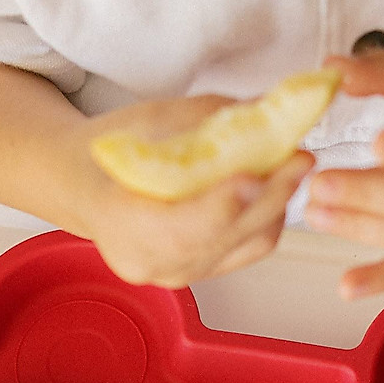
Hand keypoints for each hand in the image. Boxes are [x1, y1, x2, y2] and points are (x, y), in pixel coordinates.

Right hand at [71, 95, 313, 287]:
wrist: (82, 185)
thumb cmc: (109, 150)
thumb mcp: (153, 119)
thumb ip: (211, 117)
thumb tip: (269, 107)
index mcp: (123, 222)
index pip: (188, 223)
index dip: (228, 201)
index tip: (261, 171)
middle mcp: (151, 261)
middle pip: (228, 234)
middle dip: (272, 193)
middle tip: (300, 157)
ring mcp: (176, 275)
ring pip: (247, 245)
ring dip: (277, 205)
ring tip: (292, 168)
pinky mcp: (197, 274)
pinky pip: (245, 250)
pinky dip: (265, 219)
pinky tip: (273, 190)